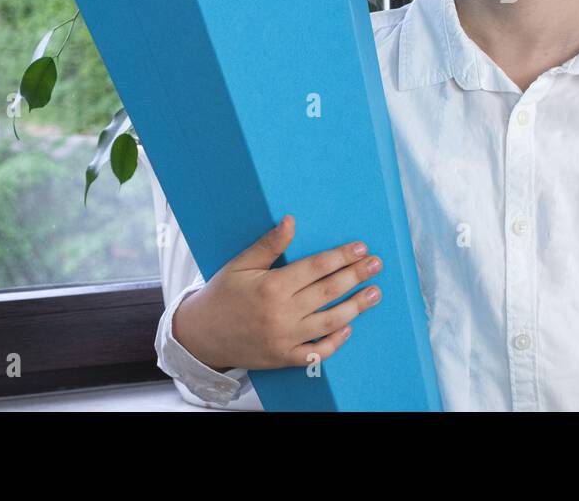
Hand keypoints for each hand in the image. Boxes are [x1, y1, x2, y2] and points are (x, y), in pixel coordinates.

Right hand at [172, 214, 382, 370]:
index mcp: (272, 287)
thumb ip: (269, 245)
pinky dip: (335, 343)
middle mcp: (282, 314)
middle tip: (377, 265)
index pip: (317, 268)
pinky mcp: (284, 358)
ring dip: (356, 307)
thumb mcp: (241, 265)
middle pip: (329, 292)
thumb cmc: (222, 295)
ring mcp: (285, 339)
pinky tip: (349, 328)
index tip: (361, 247)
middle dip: (357, 276)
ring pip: (330, 322)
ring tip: (375, 293)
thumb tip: (290, 221)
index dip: (342, 256)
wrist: (200, 336)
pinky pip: (317, 354)